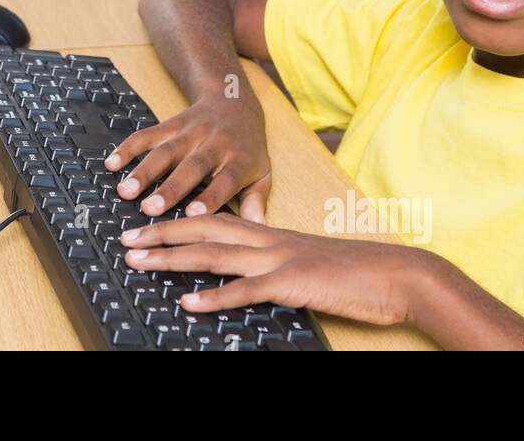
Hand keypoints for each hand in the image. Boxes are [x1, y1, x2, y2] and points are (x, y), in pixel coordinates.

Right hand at [105, 96, 269, 221]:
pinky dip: (128, 148)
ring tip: (125, 191)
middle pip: (190, 167)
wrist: (234, 101)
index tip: (193, 214)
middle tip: (149, 209)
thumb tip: (259, 232)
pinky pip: (148, 135)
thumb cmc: (248, 147)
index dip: (210, 196)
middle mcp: (213, 145)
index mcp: (238, 160)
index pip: (225, 180)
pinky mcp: (171, 124)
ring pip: (165, 152)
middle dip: (169, 188)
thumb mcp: (262, 173)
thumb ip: (256, 201)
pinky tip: (112, 163)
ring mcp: (190, 133)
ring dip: (143, 171)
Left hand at [121, 214, 427, 326]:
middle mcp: (269, 240)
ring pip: (215, 254)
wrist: (397, 274)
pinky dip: (214, 297)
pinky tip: (188, 304)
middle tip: (125, 240)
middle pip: (203, 229)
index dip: (176, 221)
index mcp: (270, 233)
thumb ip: (276, 258)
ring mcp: (279, 259)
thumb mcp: (306, 257)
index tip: (145, 227)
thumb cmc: (355, 271)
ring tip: (139, 263)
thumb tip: (251, 269)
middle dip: (161, 234)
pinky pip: (247, 290)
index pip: (213, 219)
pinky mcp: (293, 283)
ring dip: (172, 259)